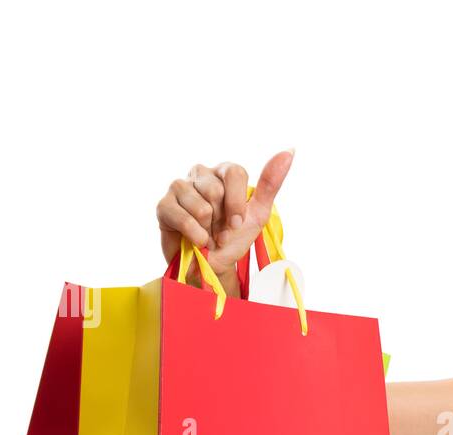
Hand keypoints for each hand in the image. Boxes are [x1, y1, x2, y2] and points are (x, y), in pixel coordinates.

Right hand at [155, 150, 295, 295]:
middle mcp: (200, 174)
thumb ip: (270, 183)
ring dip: (208, 230)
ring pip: (199, 205)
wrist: (213, 266)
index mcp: (223, 173)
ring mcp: (179, 188)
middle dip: (222, 220)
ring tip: (208, 236)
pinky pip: (180, 215)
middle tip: (221, 233)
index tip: (238, 224)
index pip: (234, 172)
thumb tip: (289, 151)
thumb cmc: (233, 238)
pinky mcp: (163, 206)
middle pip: (215, 190)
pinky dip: (193, 234)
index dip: (237, 202)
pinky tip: (196, 240)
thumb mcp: (258, 213)